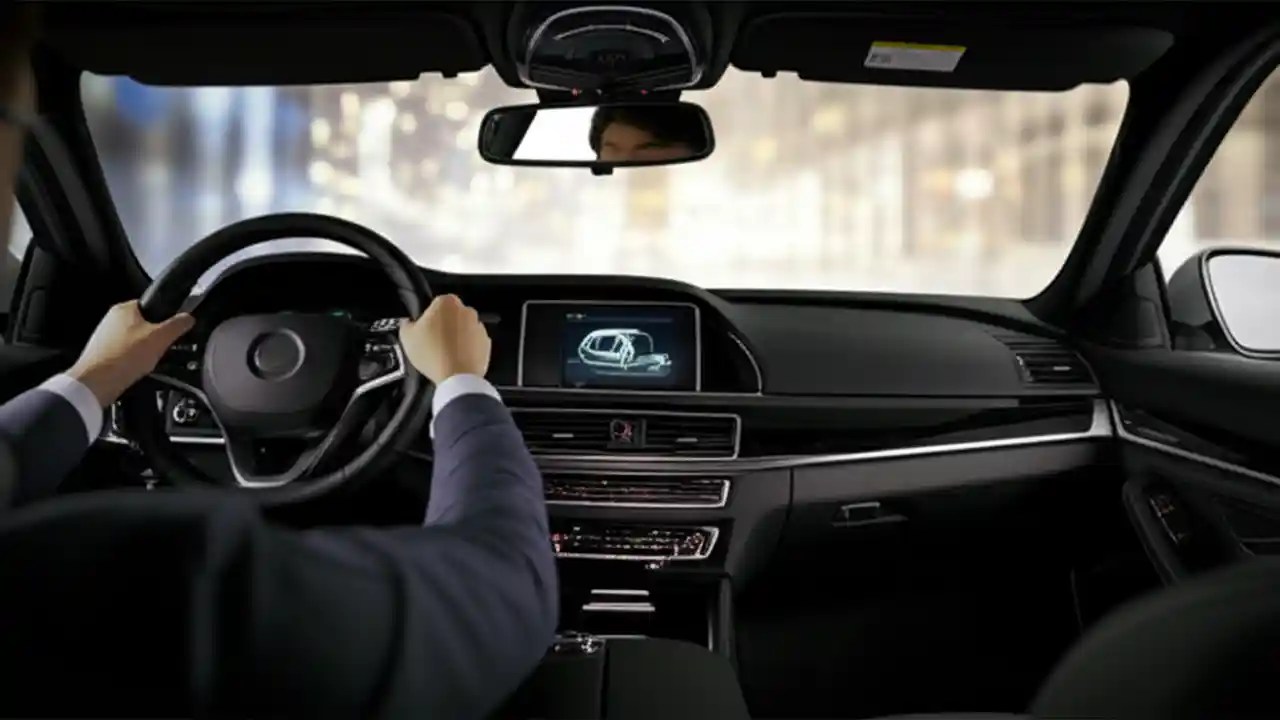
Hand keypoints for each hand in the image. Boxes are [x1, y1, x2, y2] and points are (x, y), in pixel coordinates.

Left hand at [67, 300, 194, 406]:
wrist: (96, 384)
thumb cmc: (123, 358)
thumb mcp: (161, 337)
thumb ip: (178, 324)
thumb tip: (188, 318)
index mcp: (124, 309)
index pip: (152, 305)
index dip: (166, 318)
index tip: (172, 331)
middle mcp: (111, 320)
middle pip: (145, 325)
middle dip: (155, 339)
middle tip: (161, 349)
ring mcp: (105, 338)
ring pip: (135, 342)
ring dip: (144, 352)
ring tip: (147, 362)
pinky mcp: (102, 355)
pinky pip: (125, 355)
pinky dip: (133, 362)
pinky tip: (135, 370)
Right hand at [399, 294, 490, 383]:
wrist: (457, 377)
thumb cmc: (432, 353)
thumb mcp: (406, 337)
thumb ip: (406, 324)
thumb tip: (409, 323)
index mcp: (447, 302)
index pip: (435, 304)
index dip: (428, 318)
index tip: (424, 331)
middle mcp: (466, 310)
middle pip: (451, 316)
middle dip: (443, 327)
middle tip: (432, 343)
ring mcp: (479, 327)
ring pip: (463, 329)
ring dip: (456, 338)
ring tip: (444, 355)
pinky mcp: (486, 343)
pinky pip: (473, 343)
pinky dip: (466, 349)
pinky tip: (456, 360)